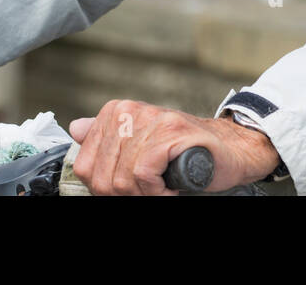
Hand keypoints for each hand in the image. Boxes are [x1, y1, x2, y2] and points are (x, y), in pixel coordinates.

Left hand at [68, 100, 280, 194]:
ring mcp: (151, 119)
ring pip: (121, 178)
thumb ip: (107, 137)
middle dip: (125, 194)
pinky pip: (143, 174)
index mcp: (117, 111)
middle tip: (150, 189)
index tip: (130, 186)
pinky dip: (157, 190)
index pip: (86, 164)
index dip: (106, 187)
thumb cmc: (183, 151)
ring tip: (162, 184)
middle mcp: (131, 110)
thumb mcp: (140, 143)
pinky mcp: (169, 131)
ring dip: (144, 193)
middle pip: (103, 176)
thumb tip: (76, 128)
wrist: (228, 150)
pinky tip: (170, 185)